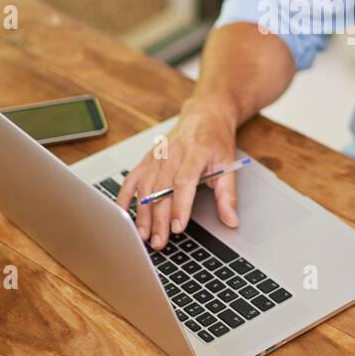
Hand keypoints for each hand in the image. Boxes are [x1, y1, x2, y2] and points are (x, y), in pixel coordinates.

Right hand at [116, 94, 240, 250]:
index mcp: (196, 151)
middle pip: (161, 189)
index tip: (177, 227)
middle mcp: (172, 152)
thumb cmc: (216, 139)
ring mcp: (157, 155)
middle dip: (158, 218)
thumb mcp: (229, 164)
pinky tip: (123, 213)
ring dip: (142, 213)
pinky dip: (126, 196)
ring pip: (145, 187)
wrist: (205, 114)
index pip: (183, 182)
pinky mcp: (147, 157)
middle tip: (159, 242)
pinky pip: (132, 178)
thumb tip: (231, 220)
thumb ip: (228, 195)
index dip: (179, 206)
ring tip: (144, 235)